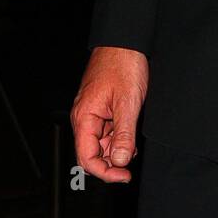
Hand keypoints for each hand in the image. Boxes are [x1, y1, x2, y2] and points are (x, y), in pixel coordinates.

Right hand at [71, 46, 148, 183]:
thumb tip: (119, 161)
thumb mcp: (127, 102)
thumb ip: (123, 134)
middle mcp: (84, 117)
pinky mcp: (102, 106)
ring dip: (115, 150)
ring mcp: (93, 112)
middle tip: (130, 165)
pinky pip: (106, 130)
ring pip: (100, 142)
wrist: (125, 41)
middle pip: (92, 153)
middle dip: (110, 162)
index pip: (86, 158)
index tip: (124, 175)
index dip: (105, 172)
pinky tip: (130, 137)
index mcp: (84, 117)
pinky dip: (117, 137)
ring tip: (133, 147)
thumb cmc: (123, 64)